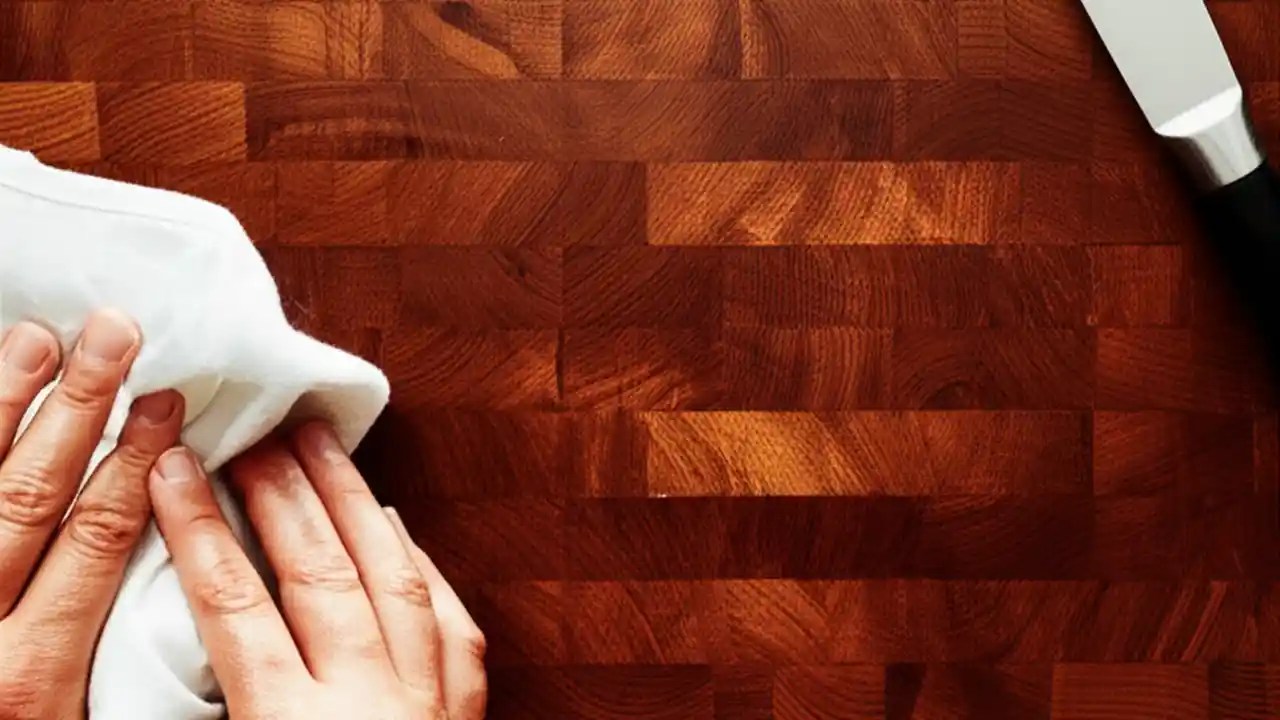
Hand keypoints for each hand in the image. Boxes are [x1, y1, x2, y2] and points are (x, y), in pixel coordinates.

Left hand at [0, 311, 183, 718]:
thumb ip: (107, 665)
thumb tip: (160, 587)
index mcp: (31, 674)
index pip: (96, 539)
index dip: (133, 462)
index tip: (165, 402)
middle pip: (27, 496)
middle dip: (76, 406)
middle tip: (112, 330)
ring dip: (0, 408)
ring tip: (33, 339)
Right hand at [149, 423, 486, 719]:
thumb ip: (210, 708)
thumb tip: (179, 649)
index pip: (235, 606)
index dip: (200, 531)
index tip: (175, 471)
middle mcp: (369, 703)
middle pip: (321, 573)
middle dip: (284, 495)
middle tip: (258, 438)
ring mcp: (427, 702)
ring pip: (395, 579)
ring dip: (356, 505)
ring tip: (325, 448)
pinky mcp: (466, 713)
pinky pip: (453, 624)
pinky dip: (423, 569)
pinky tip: (401, 532)